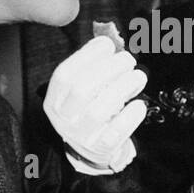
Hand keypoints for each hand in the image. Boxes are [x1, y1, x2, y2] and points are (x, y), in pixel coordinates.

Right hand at [44, 36, 147, 172]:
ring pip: (99, 110)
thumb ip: (92, 68)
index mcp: (54, 101)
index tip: (107, 45)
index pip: (64, 76)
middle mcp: (63, 120)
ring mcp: (81, 137)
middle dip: (109, 69)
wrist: (93, 151)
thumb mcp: (84, 91)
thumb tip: (110, 40)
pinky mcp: (101, 149)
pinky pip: (116, 132)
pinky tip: (139, 105)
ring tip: (138, 77)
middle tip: (128, 60)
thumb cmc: (91, 111)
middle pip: (81, 90)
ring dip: (123, 87)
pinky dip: (131, 115)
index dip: (86, 56)